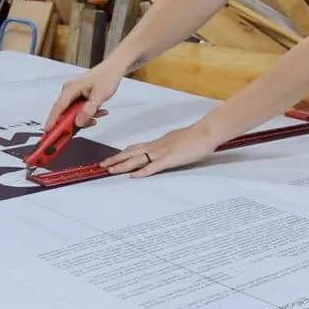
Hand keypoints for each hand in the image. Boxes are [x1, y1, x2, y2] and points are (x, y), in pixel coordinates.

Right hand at [45, 59, 124, 129]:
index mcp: (71, 88)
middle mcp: (69, 90)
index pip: (59, 107)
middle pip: (65, 112)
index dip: (53, 120)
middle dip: (75, 121)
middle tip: (85, 126)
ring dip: (85, 117)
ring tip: (99, 113)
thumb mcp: (100, 96)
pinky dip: (88, 113)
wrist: (114, 69)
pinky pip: (79, 109)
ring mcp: (73, 93)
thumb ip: (89, 110)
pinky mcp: (78, 96)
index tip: (49, 131)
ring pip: (74, 112)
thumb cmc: (107, 77)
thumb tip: (78, 121)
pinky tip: (99, 111)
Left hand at [100, 121, 221, 177]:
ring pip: (137, 159)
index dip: (123, 153)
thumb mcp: (178, 141)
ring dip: (122, 165)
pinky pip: (153, 166)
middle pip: (131, 152)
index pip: (136, 148)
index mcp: (158, 143)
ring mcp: (162, 152)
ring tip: (110, 170)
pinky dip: (142, 171)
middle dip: (116, 159)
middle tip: (102, 165)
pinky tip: (133, 176)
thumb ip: (168, 146)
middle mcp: (156, 146)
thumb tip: (163, 151)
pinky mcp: (170, 159)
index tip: (113, 157)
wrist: (206, 132)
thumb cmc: (196, 137)